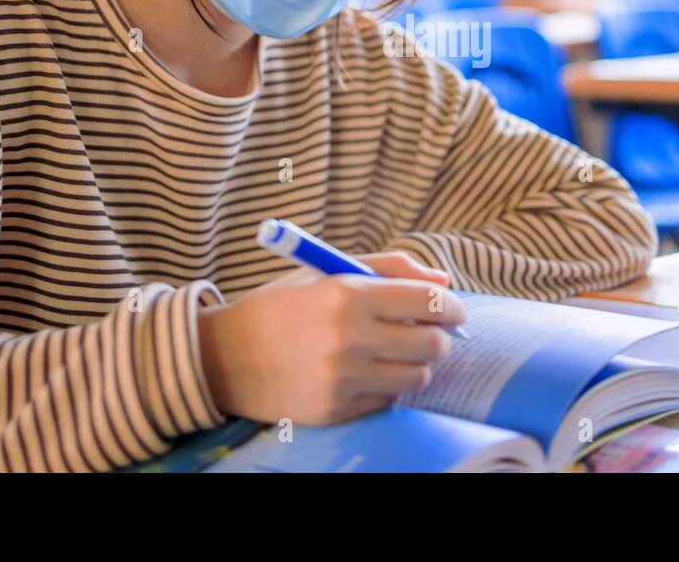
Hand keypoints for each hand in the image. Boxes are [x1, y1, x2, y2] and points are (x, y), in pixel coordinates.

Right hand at [197, 252, 464, 425]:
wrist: (225, 356)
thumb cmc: (282, 306)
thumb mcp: (328, 271)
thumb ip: (389, 269)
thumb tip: (441, 284)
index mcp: (348, 295)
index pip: (428, 303)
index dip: (451, 307)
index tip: (453, 310)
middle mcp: (349, 338)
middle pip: (431, 344)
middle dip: (440, 337)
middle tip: (433, 333)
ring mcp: (343, 378)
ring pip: (417, 377)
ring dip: (419, 364)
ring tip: (402, 354)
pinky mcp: (336, 409)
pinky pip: (388, 398)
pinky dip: (389, 385)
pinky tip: (370, 371)